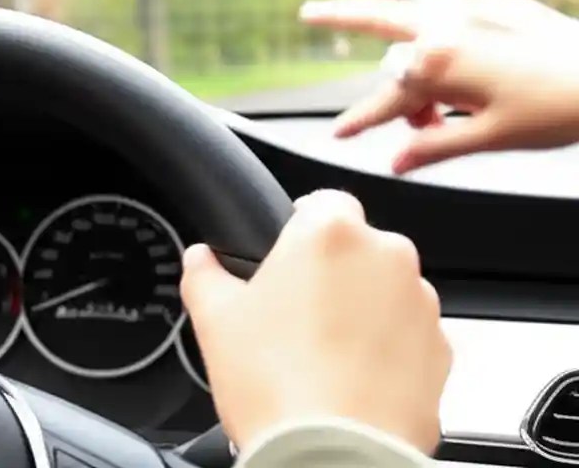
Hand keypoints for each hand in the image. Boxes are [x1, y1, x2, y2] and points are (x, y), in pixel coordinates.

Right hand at [180, 190, 450, 453]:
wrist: (331, 455)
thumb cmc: (276, 386)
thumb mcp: (213, 319)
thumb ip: (204, 273)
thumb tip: (201, 260)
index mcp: (329, 231)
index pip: (320, 200)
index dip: (296, 228)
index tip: (282, 259)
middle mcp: (386, 256)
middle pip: (355, 248)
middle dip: (329, 274)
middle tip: (292, 316)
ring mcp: (421, 305)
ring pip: (384, 292)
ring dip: (360, 311)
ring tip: (320, 355)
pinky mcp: (442, 350)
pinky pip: (408, 336)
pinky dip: (386, 350)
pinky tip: (349, 379)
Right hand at [301, 0, 578, 172]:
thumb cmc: (558, 110)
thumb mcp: (493, 137)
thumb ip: (438, 147)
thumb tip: (397, 162)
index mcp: (443, 64)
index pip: (388, 99)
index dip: (360, 120)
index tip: (338, 135)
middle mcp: (451, 30)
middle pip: (382, 19)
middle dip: (341, 16)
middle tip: (307, 11)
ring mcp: (477, 13)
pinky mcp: (502, 9)